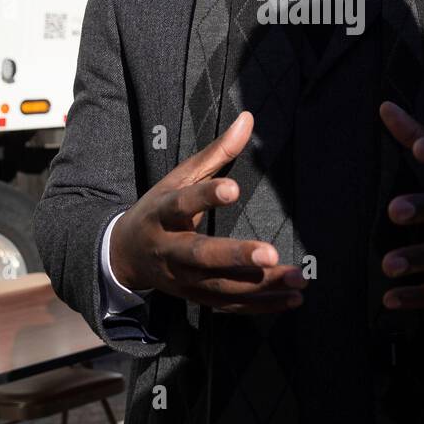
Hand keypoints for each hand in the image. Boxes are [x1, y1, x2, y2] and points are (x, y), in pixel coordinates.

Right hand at [109, 111, 305, 313]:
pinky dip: (262, 305)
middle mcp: (169, 250)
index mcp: (162, 214)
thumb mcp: (178, 178)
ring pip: (221, 287)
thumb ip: (215, 152)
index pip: (182, 203)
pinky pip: (230, 306)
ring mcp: (182, 280)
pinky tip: (293, 299)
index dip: (205, 196)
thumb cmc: (159, 210)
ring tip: (298, 279)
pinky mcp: (195, 298)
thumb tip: (248, 117)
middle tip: (272, 253)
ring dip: (261, 286)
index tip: (233, 189)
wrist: (126, 256)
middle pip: (201, 256)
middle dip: (236, 257)